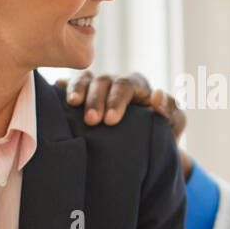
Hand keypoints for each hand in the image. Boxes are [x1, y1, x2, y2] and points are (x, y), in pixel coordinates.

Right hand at [58, 72, 193, 178]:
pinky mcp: (83, 97)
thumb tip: (157, 96)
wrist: (147, 149)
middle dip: (96, 100)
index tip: (111, 121)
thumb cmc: (162, 134)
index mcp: (138, 86)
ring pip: (85, 80)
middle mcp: (116, 83)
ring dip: (78, 91)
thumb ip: (171, 110)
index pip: (126, 86)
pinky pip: (71, 86)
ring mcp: (98, 89)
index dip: (117, 100)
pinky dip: (64, 87)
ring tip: (72, 105)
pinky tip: (55, 92)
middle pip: (103, 82)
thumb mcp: (174, 124)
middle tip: (91, 121)